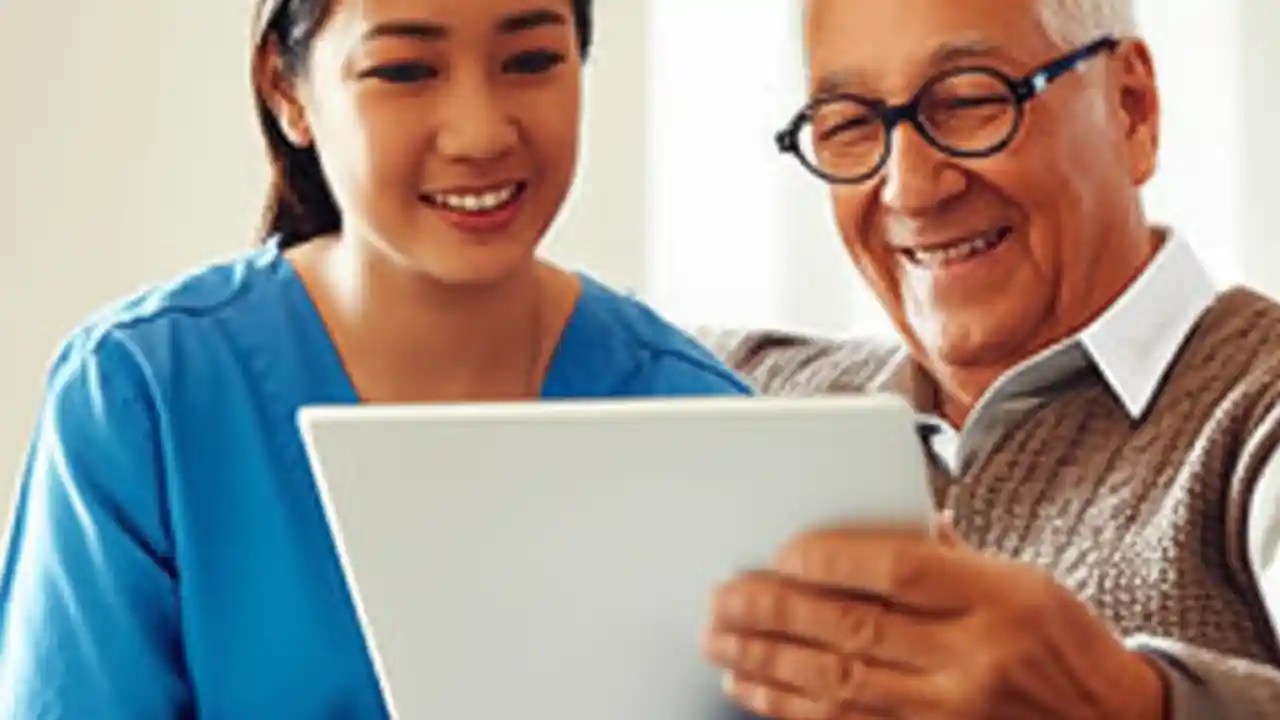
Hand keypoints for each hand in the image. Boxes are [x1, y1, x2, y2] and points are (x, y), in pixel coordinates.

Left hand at [703, 526, 1165, 718]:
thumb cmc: (1057, 639)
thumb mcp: (1020, 577)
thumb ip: (942, 554)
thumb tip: (859, 528)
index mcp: (1002, 597)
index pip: (898, 571)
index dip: (830, 560)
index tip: (779, 551)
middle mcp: (977, 659)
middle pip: (854, 629)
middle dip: (775, 610)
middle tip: (724, 595)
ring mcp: (954, 713)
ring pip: (839, 684)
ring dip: (767, 660)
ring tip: (720, 637)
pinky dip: (790, 706)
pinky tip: (753, 686)